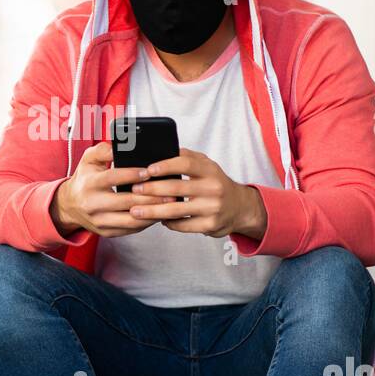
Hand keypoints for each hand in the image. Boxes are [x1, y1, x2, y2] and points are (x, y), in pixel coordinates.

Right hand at [50, 141, 178, 238]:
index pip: (112, 178)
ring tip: (170, 204)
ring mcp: (100, 221)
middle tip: (170, 191)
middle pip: (126, 202)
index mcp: (89, 184)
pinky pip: (131, 229)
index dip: (131, 175)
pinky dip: (147, 222)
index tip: (149, 172)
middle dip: (150, 196)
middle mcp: (92, 204)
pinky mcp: (107, 232)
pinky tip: (160, 214)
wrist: (70, 206)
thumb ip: (104, 150)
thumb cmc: (85, 179)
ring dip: (153, 212)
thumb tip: (121, 145)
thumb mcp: (89, 159)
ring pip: (131, 220)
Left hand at [127, 148, 266, 239]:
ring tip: (136, 211)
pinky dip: (168, 222)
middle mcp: (213, 188)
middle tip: (134, 189)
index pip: (186, 164)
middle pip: (177, 188)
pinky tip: (158, 219)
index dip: (166, 166)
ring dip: (152, 211)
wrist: (240, 207)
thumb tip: (162, 150)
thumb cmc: (216, 183)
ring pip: (176, 210)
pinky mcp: (209, 225)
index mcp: (210, 170)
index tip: (148, 170)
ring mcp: (212, 208)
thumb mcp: (207, 166)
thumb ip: (188, 157)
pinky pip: (183, 225)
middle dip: (152, 189)